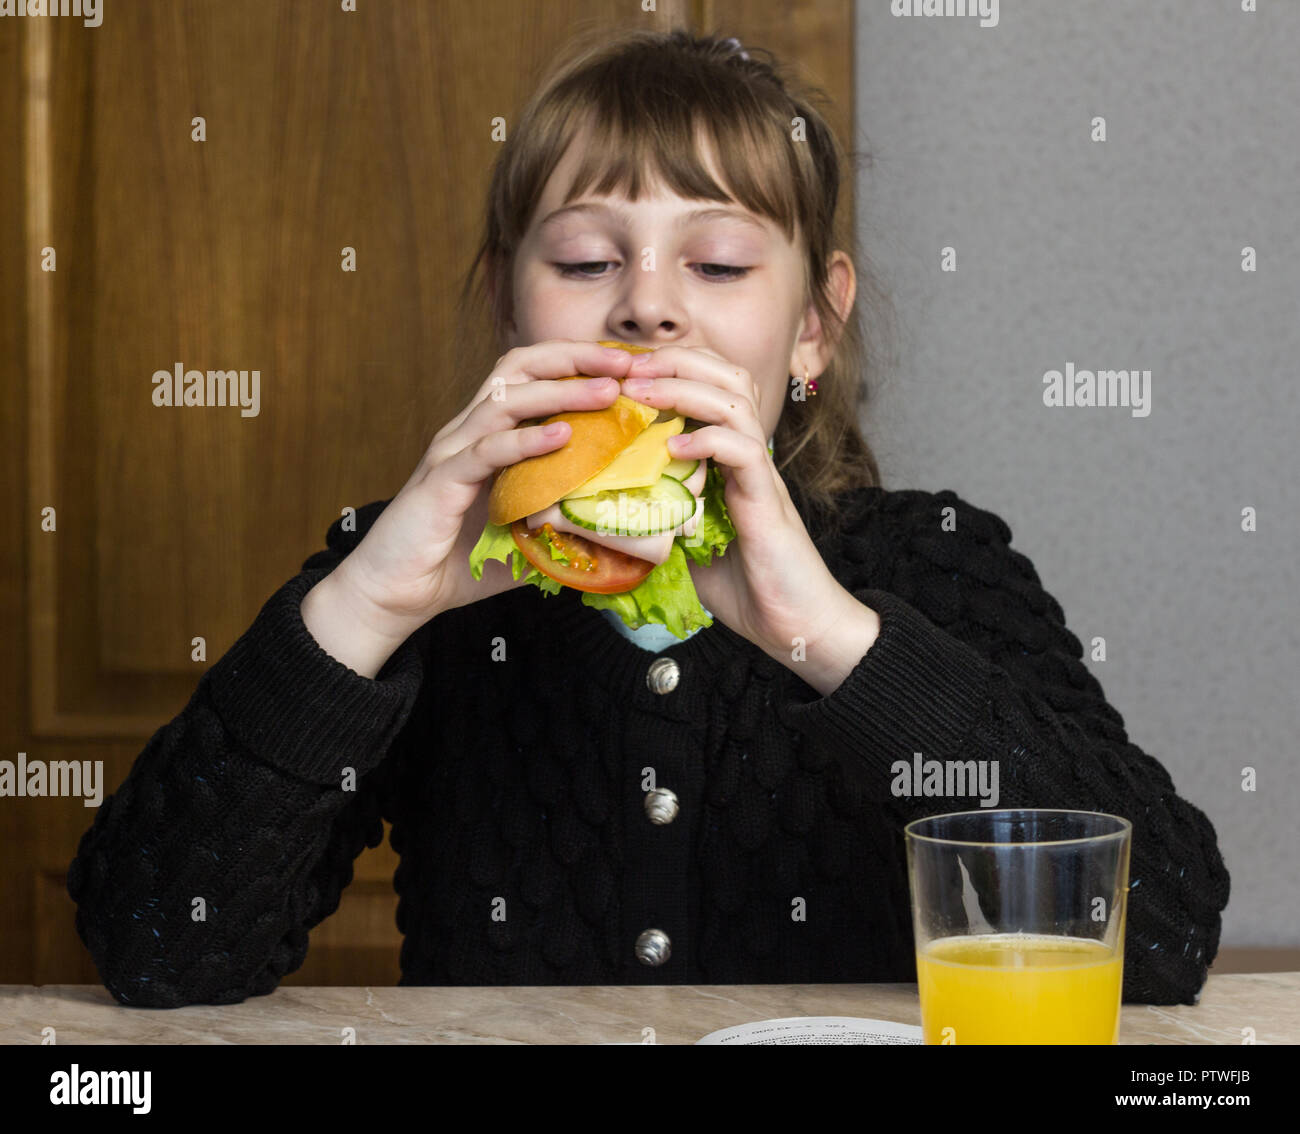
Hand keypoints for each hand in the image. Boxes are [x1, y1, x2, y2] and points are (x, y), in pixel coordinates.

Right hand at [328, 340, 635, 642]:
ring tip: (607, 392)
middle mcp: (469, 431)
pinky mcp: (441, 481)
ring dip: (561, 391)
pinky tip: (561, 437)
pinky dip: (525, 440)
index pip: (532, 376)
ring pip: (506, 399)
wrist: (395, 593)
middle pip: (519, 367)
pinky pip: (486, 451)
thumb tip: (618, 534)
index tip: (628, 367)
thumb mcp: (525, 536)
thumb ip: (562, 524)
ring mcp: (452, 452)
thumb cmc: (458, 563)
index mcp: (488, 434)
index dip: (578, 363)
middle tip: (627, 364)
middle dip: (576, 358)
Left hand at [620, 345, 859, 657]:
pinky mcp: (768, 503)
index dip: (674, 369)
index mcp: (732, 462)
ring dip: (685, 388)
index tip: (627, 373)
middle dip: (678, 361)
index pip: (713, 390)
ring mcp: (762, 477)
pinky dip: (708, 440)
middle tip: (632, 367)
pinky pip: (744, 452)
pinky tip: (673, 447)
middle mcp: (751, 459)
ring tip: (643, 392)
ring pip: (737, 402)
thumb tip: (612, 510)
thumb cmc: (749, 591)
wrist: (797, 629)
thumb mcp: (688, 548)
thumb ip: (662, 519)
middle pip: (729, 377)